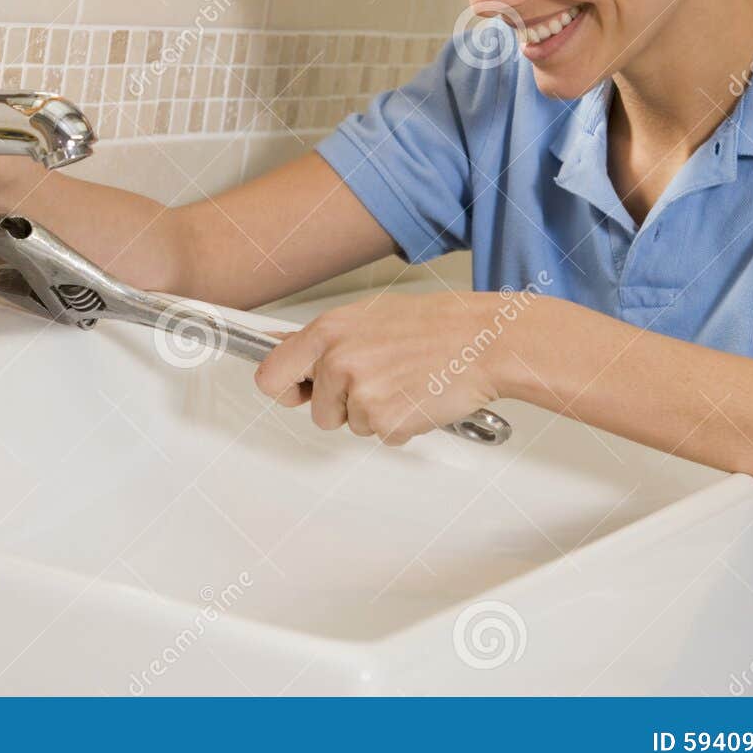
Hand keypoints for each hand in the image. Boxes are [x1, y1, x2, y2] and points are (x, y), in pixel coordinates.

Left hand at [253, 292, 526, 444]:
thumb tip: (279, 345)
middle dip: (342, 405)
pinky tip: (417, 396)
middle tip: (378, 380)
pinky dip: (401, 424)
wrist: (482, 340)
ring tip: (404, 381)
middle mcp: (338, 363)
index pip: (271, 376)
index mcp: (327, 332)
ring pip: (352, 425)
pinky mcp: (387, 423)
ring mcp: (362, 395)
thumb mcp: (367, 315)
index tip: (299, 391)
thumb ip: (324, 338)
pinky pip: (382, 436)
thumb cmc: (433, 325)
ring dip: (375, 412)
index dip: (286, 389)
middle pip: (318, 412)